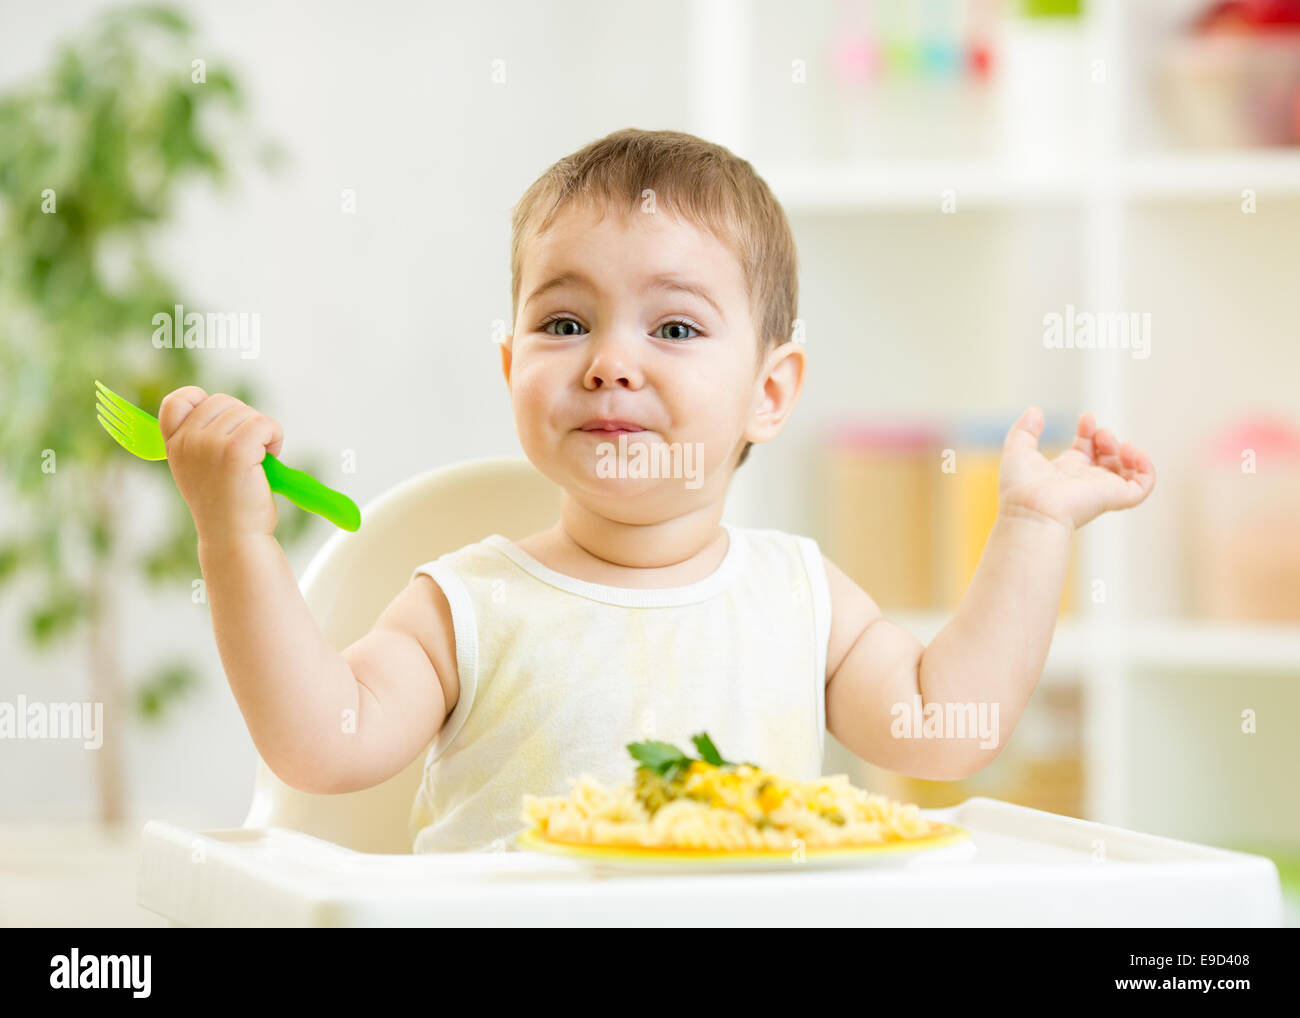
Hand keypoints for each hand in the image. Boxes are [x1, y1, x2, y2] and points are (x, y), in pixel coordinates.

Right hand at [158, 386, 284, 541]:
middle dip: (244, 420)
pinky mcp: (235, 450)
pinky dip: (275, 436)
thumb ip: (201, 439)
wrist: (235, 538)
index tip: (224, 423)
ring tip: (259, 460)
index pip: (177, 400)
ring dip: (263, 432)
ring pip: (248, 412)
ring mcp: (209, 445)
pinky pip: (264, 424)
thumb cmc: (227, 505)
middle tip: (250, 451)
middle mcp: (187, 442)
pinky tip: (271, 457)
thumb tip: (229, 411)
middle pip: (223, 401)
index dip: (203, 400)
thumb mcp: (200, 469)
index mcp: (174, 445)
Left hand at [997, 406, 1154, 530]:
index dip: (1089, 431)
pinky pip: (1143, 486)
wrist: (1033, 509)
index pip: (1085, 448)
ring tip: (1114, 445)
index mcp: (1064, 471)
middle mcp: (1085, 481)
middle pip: (1106, 456)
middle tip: (1101, 435)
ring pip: (1126, 470)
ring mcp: (1102, 489)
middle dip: (1107, 438)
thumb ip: (1025, 429)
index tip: (1086, 418)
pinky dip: (1147, 469)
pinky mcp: (1116, 497)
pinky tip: (1136, 454)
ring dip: (1127, 451)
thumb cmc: (1021, 486)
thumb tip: (1035, 410)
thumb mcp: (1018, 449)